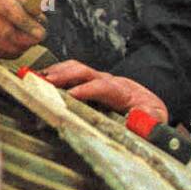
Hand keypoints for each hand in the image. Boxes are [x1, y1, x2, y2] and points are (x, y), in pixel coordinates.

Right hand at [42, 60, 168, 124]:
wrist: (149, 103)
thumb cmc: (150, 114)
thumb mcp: (156, 118)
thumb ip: (149, 120)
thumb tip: (134, 119)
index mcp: (124, 92)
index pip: (104, 87)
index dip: (87, 90)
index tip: (71, 95)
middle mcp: (108, 82)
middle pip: (86, 72)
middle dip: (65, 75)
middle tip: (45, 82)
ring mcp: (97, 80)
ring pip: (76, 69)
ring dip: (56, 72)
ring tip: (34, 78)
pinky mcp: (88, 83)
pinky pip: (70, 74)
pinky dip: (54, 74)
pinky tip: (37, 79)